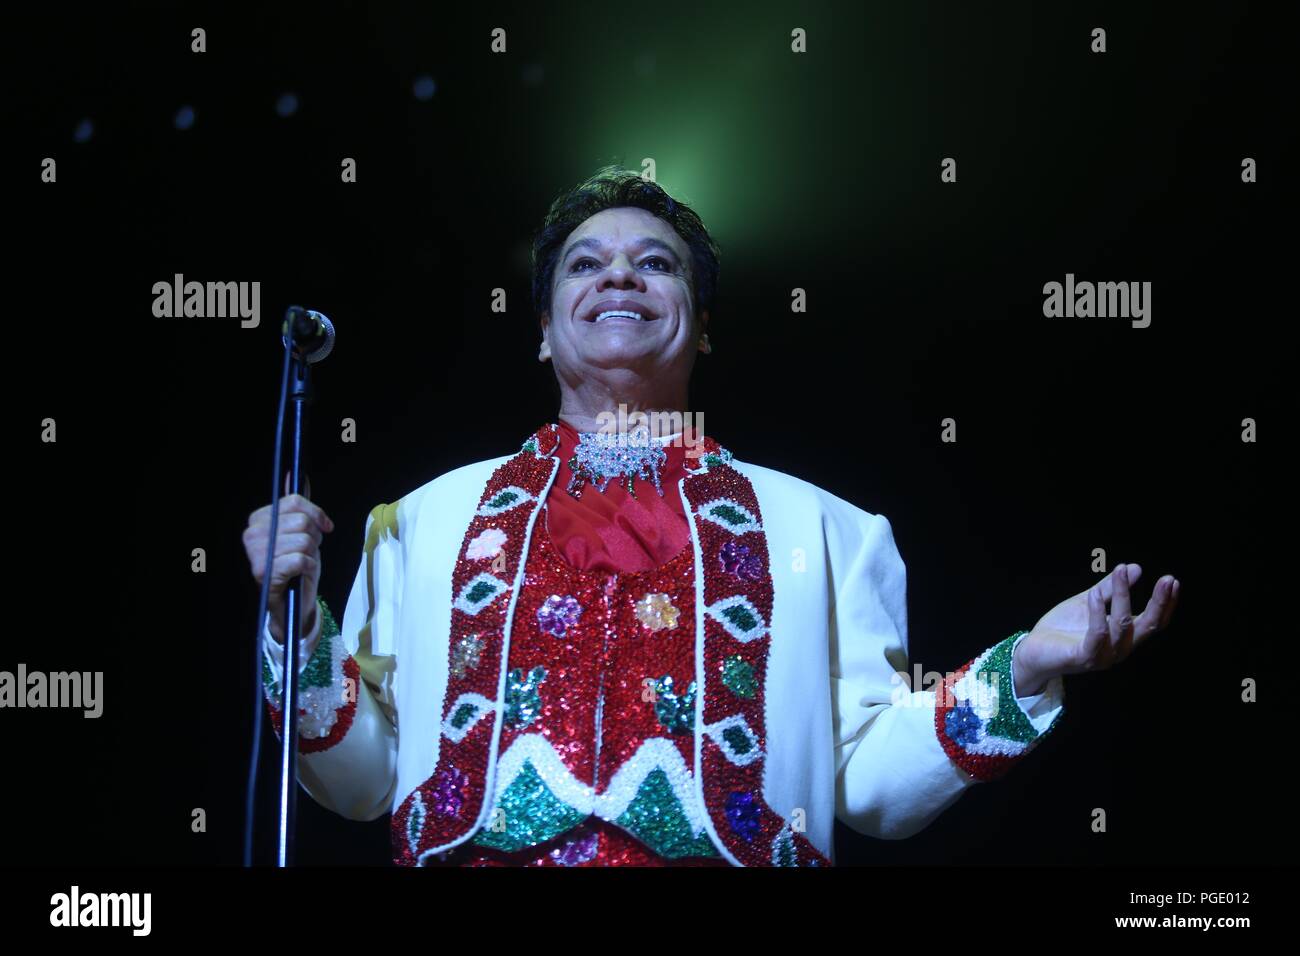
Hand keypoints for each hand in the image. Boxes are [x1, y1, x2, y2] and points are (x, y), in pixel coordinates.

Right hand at [242, 473, 334, 643]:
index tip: (324, 526)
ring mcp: (256, 555)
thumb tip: (298, 475)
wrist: (293, 600)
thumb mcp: (301, 531)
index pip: (294, 502)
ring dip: (311, 554)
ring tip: (303, 562)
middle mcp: (252, 535)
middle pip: (301, 521)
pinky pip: (300, 559)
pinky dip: (308, 567)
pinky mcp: (264, 573)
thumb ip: (298, 506)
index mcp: (258, 520)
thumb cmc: (298, 564)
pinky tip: (301, 573)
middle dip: (314, 537)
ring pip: (303, 541)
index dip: (316, 514)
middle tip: (309, 550)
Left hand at [1013, 564, 1180, 695]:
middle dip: (1159, 602)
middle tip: (1167, 579)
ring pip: (1122, 624)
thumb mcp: (1089, 601)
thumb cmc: (1064, 627)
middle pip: (1148, 626)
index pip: (1154, 622)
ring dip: (1123, 595)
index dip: (1165, 603)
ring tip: (1120, 571)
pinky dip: (1098, 612)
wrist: (1034, 650)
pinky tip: (1095, 594)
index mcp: (1124, 636)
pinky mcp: (1085, 657)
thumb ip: (1110, 588)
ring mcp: (1104, 655)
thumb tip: (1134, 568)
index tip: (1172, 581)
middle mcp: (1120, 648)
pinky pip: (1097, 633)